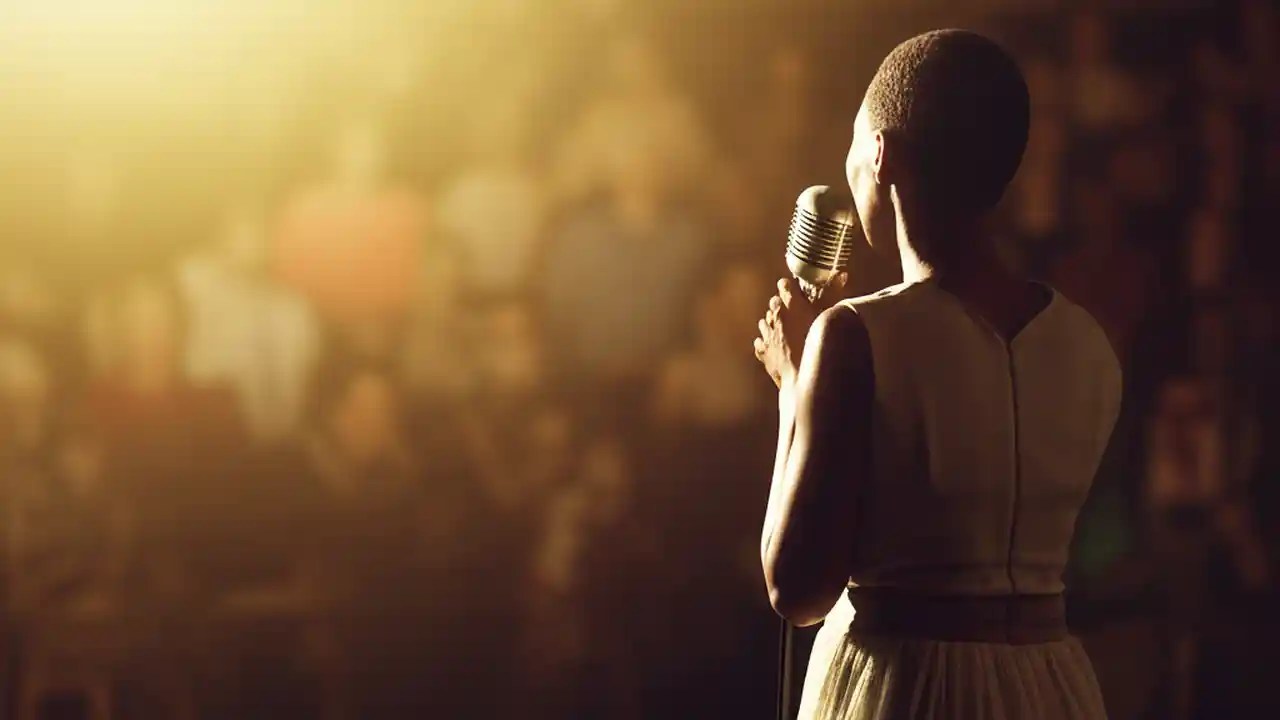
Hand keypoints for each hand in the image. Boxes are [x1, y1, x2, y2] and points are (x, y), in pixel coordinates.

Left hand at [753, 274, 846, 388]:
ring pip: (765, 322)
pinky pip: (760, 342)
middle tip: (795, 311)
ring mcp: (766, 336)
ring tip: (785, 329)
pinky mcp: (763, 353)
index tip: (798, 290)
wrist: (805, 377)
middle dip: (783, 304)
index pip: (784, 285)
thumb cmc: (819, 345)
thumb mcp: (829, 316)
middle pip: (774, 303)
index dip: (791, 287)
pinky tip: (775, 346)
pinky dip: (766, 342)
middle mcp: (774, 317)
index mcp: (789, 304)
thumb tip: (840, 274)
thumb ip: (833, 293)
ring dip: (773, 323)